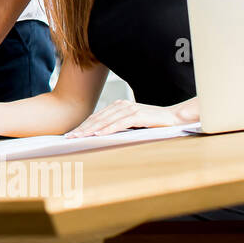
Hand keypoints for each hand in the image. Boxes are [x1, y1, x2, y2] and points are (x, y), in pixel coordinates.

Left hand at [65, 98, 191, 137]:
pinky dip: (108, 129)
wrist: (174, 117)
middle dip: (82, 129)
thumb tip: (100, 135)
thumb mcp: (132, 123)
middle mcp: (121, 105)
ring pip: (105, 121)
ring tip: (79, 137)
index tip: (72, 134)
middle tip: (70, 137)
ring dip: (91, 130)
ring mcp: (129, 109)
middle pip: (98, 119)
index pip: (97, 117)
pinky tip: (98, 135)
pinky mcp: (138, 115)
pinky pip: (119, 124)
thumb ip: (118, 125)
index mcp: (118, 105)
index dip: (83, 126)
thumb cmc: (152, 122)